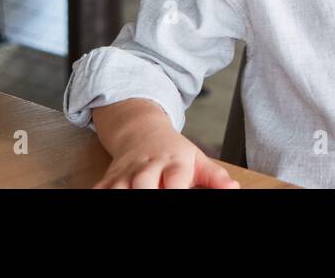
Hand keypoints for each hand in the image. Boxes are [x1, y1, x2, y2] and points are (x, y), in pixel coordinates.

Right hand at [94, 126, 240, 188]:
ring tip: (133, 198)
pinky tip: (113, 197)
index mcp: (174, 162)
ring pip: (119, 188)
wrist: (141, 132)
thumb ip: (215, 177)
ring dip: (124, 193)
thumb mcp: (198, 160)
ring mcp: (126, 172)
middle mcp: (148, 166)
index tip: (180, 196)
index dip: (176, 192)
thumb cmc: (174, 152)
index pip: (176, 180)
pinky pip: (101, 189)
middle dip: (148, 195)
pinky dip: (105, 194)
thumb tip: (233, 187)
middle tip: (155, 201)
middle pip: (143, 184)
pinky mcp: (109, 178)